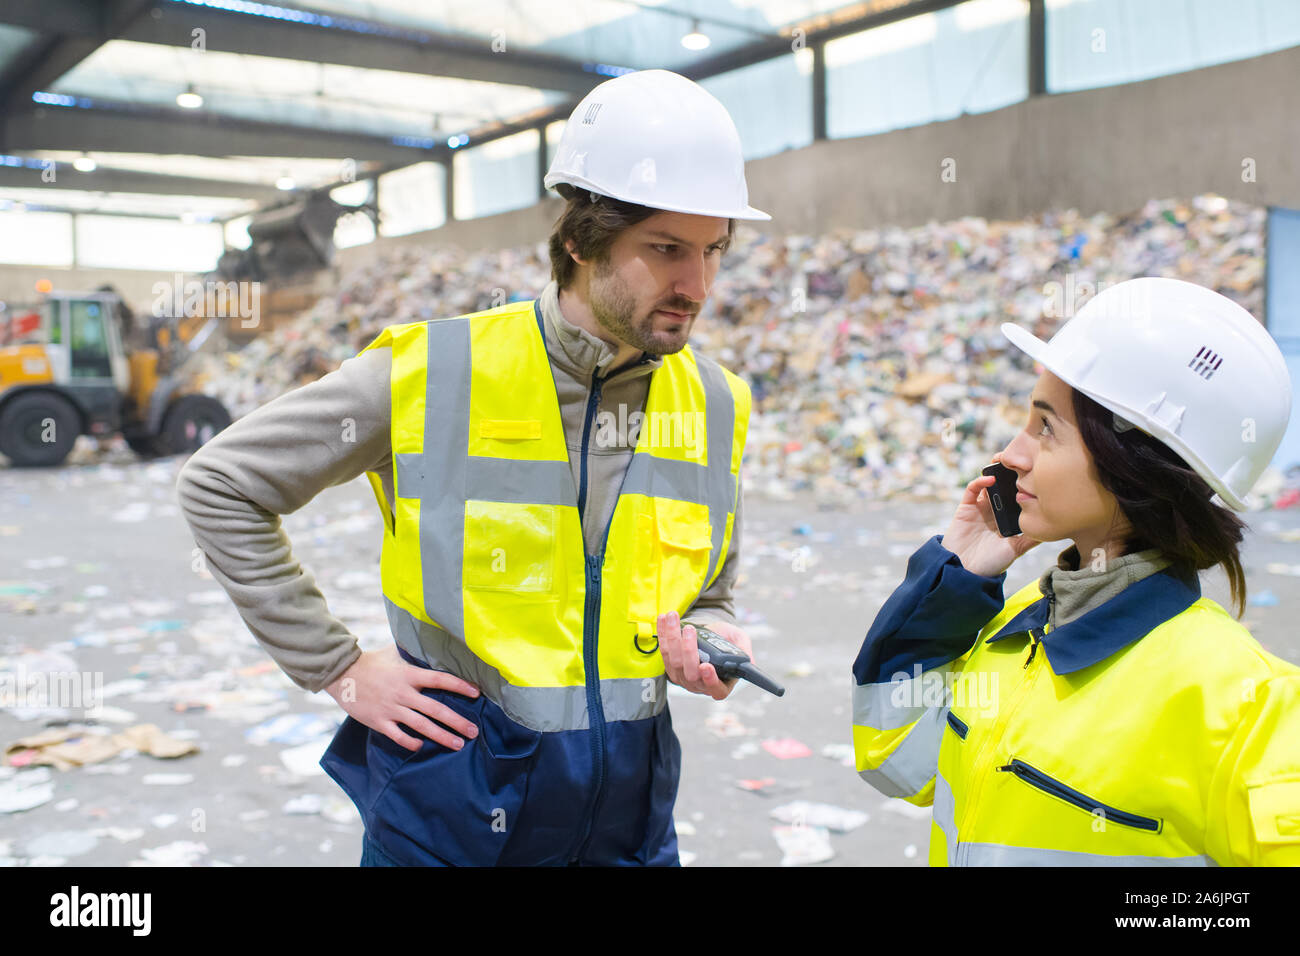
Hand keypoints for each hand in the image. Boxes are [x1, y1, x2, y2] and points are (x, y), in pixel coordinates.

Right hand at [325, 644, 480, 751]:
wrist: (342, 675)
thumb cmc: (371, 662)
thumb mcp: (394, 653)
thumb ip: (413, 653)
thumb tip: (431, 641)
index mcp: (409, 675)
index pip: (440, 680)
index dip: (460, 686)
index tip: (476, 693)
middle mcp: (403, 693)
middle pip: (436, 709)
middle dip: (457, 722)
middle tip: (473, 732)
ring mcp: (391, 709)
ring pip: (422, 726)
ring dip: (442, 736)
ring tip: (457, 744)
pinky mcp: (379, 721)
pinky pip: (399, 736)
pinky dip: (411, 742)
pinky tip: (421, 745)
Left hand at [656, 611, 752, 700]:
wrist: (712, 634)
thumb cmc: (727, 640)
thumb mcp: (740, 641)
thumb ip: (744, 650)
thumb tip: (749, 661)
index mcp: (721, 684)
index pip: (715, 689)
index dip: (710, 680)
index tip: (706, 666)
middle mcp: (701, 685)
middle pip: (691, 674)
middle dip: (688, 650)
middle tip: (690, 630)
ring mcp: (683, 678)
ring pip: (674, 661)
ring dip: (672, 638)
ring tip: (673, 617)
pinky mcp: (670, 667)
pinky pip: (664, 652)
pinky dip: (663, 634)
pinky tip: (663, 619)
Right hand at [940, 468, 1041, 577]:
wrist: (965, 570)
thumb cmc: (991, 563)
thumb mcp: (1016, 549)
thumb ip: (1030, 538)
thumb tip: (1052, 526)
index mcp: (1007, 519)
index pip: (1017, 497)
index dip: (1024, 486)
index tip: (1035, 474)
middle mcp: (995, 511)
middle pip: (1004, 487)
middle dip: (1011, 474)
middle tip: (1021, 463)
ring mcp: (980, 508)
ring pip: (989, 484)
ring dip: (996, 472)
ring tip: (1006, 464)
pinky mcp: (966, 507)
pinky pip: (972, 489)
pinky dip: (980, 481)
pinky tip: (990, 479)